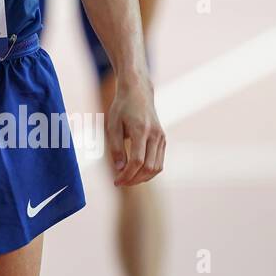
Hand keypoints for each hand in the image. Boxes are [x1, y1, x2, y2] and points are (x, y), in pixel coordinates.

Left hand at [106, 71, 165, 186]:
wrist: (138, 92)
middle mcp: (155, 135)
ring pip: (157, 167)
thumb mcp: (112, 125)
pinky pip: (159, 161)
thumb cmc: (121, 107)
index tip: (116, 182)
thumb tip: (120, 169)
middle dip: (134, 179)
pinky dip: (149, 171)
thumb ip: (115, 147)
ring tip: (127, 180)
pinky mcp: (163, 139)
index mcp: (141, 130)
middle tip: (120, 183)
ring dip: (143, 178)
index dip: (127, 175)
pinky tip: (136, 173)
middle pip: (149, 167)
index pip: (137, 161)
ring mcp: (161, 137)